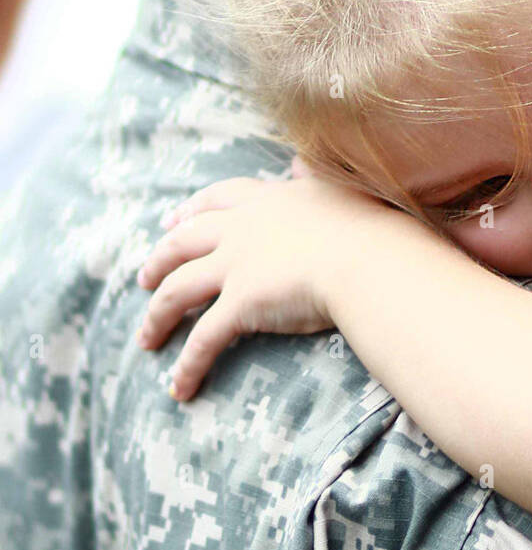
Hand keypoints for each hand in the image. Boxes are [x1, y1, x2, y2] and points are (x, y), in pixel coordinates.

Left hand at [136, 173, 380, 399]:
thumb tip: (299, 161)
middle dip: (158, 260)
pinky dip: (186, 365)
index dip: (190, 210)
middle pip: (183, 242)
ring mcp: (237, 266)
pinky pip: (203, 339)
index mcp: (267, 200)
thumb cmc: (368, 227)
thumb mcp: (336, 189)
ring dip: (157, 317)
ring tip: (145, 339)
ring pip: (177, 290)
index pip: (217, 199)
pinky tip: (178, 387)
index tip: (171, 220)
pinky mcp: (240, 304)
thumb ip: (312, 176)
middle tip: (143, 278)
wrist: (370, 259)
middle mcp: (243, 229)